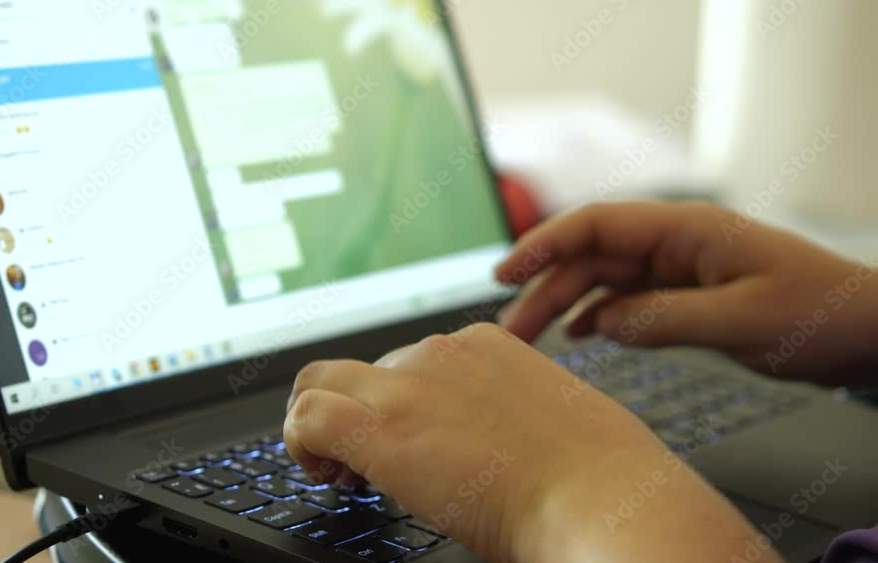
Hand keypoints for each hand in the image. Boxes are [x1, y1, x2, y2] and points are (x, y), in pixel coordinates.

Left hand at [283, 324, 775, 562]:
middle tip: (368, 464)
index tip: (411, 442)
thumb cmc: (597, 477)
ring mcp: (406, 386)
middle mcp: (440, 354)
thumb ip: (509, 414)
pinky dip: (300, 444)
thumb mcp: (553, 419)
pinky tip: (328, 476)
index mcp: (485, 345)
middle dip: (360, 414)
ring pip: (320, 382)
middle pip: (366, 371)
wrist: (603, 497)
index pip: (412, 361)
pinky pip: (307, 418)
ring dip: (320, 423)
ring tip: (340, 471)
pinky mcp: (379, 429)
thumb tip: (491, 442)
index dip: (399, 404)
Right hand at [495, 201, 877, 383]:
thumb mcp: (742, 321)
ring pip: (604, 281)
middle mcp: (674, 243)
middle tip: (510, 331)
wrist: (867, 331)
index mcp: (686, 230)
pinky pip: (628, 301)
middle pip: (590, 257)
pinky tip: (580, 337)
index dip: (543, 244)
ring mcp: (679, 269)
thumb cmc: (821, 315)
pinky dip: (599, 317)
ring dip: (564, 306)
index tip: (504, 272)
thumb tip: (600, 323)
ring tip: (532, 341)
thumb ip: (665, 320)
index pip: (596, 225)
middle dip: (544, 288)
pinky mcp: (686, 295)